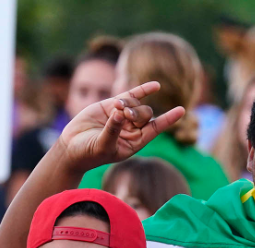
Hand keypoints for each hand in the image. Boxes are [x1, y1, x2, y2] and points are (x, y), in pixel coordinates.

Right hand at [55, 82, 185, 173]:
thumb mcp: (103, 145)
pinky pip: (130, 96)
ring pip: (136, 104)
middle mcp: (132, 129)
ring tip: (115, 109)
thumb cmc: (89, 153)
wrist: (72, 148)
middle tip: (122, 114)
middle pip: (146, 115)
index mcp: (135, 143)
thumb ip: (112, 130)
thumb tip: (121, 113)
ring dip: (130, 104)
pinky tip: (156, 86)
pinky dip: (142, 90)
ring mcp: (123, 116)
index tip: (182, 110)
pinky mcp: (111, 106)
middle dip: (137, 112)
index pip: (156, 129)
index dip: (168, 119)